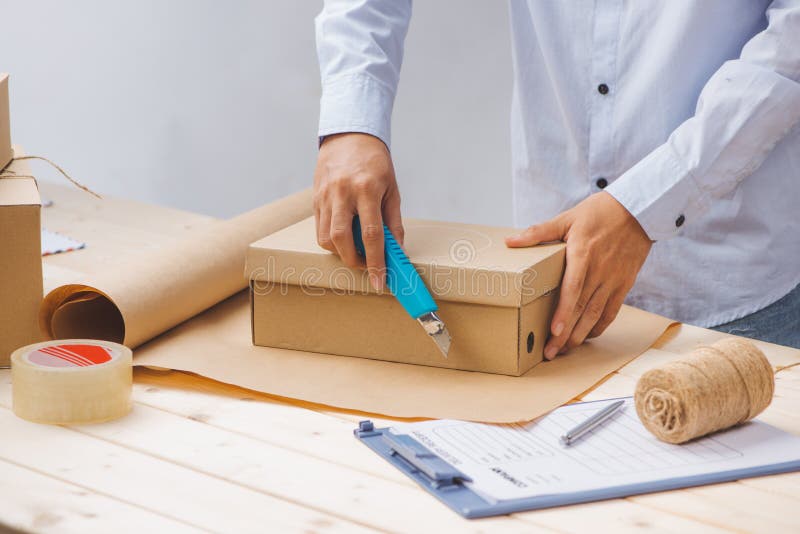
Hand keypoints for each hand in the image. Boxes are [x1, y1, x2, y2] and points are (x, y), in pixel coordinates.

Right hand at [313, 132, 403, 289]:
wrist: (349, 136)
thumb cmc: (375, 163)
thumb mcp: (392, 189)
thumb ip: (393, 222)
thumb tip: (397, 251)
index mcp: (366, 189)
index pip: (371, 234)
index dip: (376, 261)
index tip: (380, 281)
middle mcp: (342, 193)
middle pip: (342, 240)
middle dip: (354, 261)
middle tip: (368, 267)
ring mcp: (325, 196)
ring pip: (326, 238)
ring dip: (342, 253)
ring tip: (357, 251)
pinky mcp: (315, 199)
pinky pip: (320, 229)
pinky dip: (332, 241)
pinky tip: (345, 238)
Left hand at [505, 192, 651, 358]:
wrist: (638, 210)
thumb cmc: (598, 213)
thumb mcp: (567, 218)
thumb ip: (538, 232)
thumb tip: (510, 241)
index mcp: (583, 255)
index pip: (572, 289)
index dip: (564, 313)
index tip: (554, 332)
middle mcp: (599, 271)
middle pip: (582, 309)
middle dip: (566, 334)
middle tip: (550, 353)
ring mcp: (613, 280)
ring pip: (596, 314)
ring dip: (580, 335)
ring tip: (565, 351)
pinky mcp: (624, 284)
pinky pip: (611, 311)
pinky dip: (599, 326)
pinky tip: (586, 336)